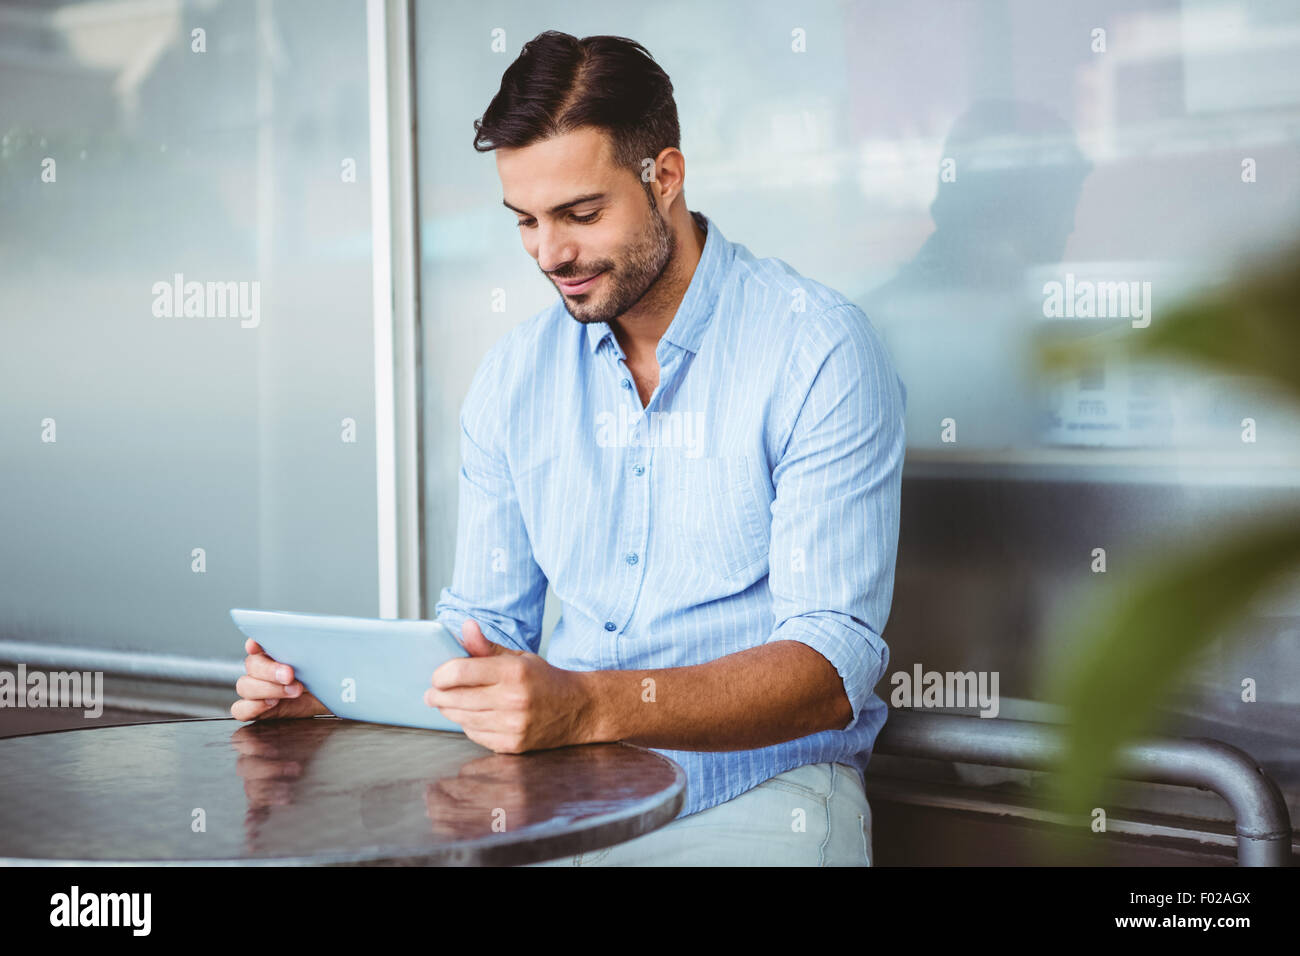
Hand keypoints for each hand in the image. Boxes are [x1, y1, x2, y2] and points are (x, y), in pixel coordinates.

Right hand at [231, 637, 331, 720]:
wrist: (337, 699)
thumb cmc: (328, 675)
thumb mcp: (329, 657)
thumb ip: (320, 647)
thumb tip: (322, 636)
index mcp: (276, 649)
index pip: (258, 640)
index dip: (255, 641)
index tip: (256, 645)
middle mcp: (263, 667)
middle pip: (252, 664)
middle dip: (270, 670)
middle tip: (290, 674)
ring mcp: (258, 688)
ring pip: (245, 685)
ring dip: (266, 689)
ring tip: (292, 691)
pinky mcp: (257, 709)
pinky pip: (241, 709)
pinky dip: (252, 707)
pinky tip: (272, 704)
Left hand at [425, 619, 596, 752]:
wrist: (578, 709)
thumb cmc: (544, 680)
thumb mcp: (519, 657)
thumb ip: (487, 646)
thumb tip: (466, 627)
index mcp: (513, 671)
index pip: (460, 673)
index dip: (440, 675)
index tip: (436, 677)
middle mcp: (513, 699)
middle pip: (456, 699)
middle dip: (437, 696)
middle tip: (432, 694)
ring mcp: (513, 725)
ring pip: (462, 719)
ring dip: (450, 711)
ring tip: (448, 703)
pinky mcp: (513, 744)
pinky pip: (476, 735)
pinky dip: (468, 725)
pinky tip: (471, 717)